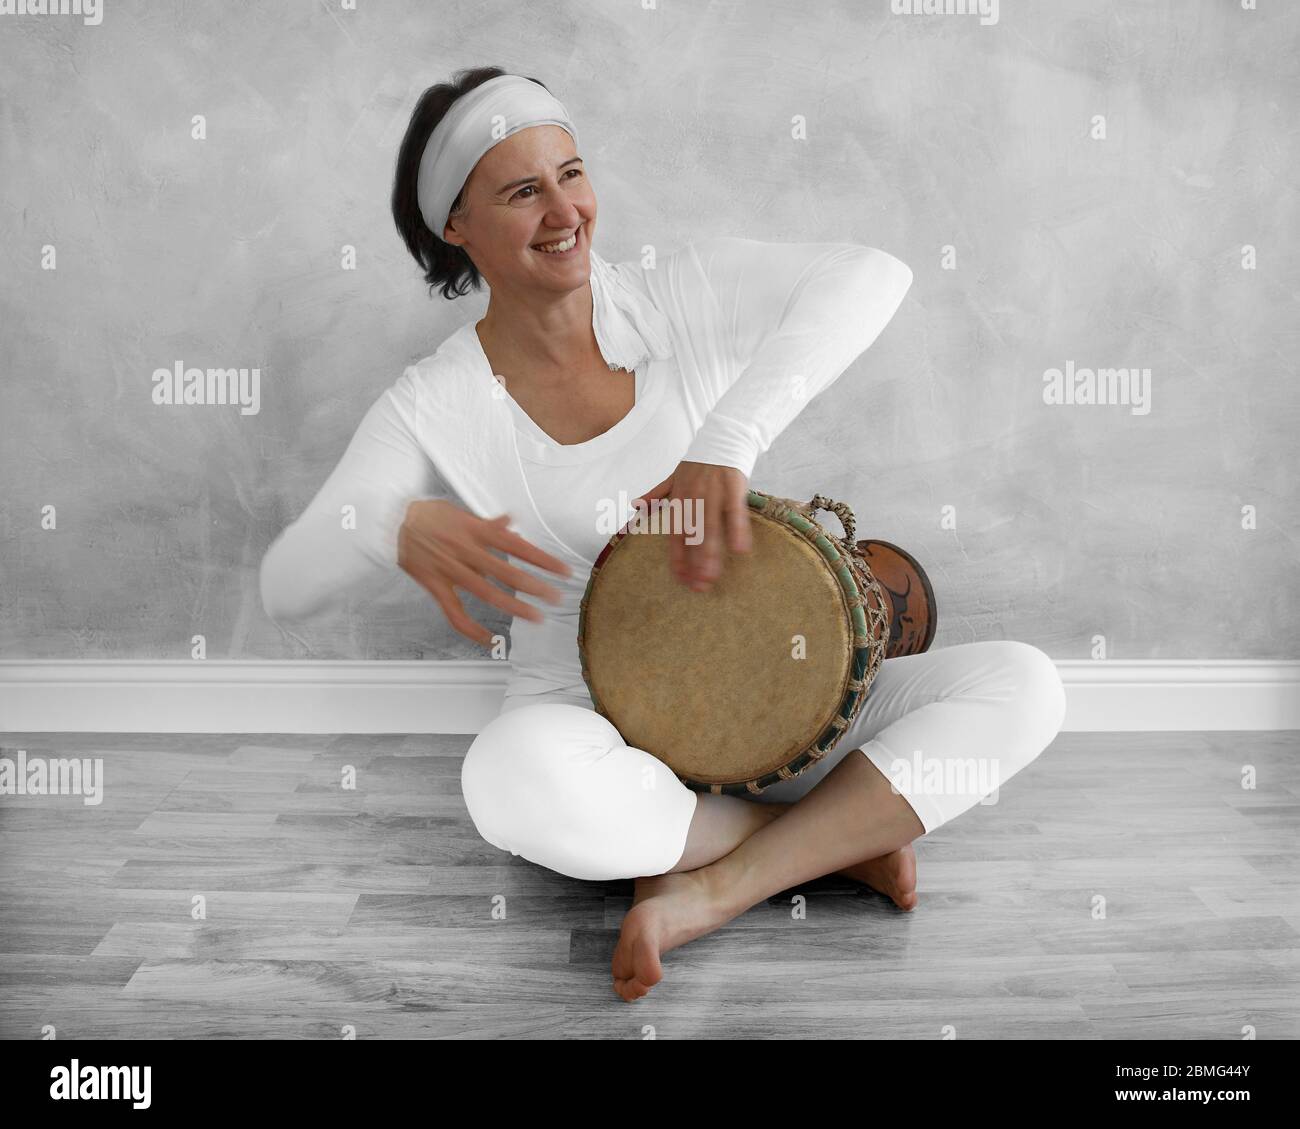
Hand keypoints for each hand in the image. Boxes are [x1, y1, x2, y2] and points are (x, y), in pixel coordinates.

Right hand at [397, 499, 572, 645]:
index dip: (542, 560)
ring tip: (536, 617)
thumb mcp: (462, 513)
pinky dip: (472, 629)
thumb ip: (488, 524)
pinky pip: (455, 613)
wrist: (392, 520)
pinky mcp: (435, 586)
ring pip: (486, 593)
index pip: (517, 547)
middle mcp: (466, 551)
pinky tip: (489, 640)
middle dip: (534, 585)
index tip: (563, 571)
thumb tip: (511, 522)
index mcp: (476, 531)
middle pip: (506, 571)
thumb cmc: (430, 515)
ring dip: (513, 606)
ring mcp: (450, 570)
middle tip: (557, 597)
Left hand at [631, 461, 751, 592]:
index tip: (680, 579)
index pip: (675, 536)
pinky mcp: (732, 488)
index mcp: (679, 500)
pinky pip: (734, 513)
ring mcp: (712, 494)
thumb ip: (656, 495)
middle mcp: (693, 500)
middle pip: (692, 537)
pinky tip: (740, 550)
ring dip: (710, 554)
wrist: (722, 438)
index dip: (677, 559)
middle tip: (698, 587)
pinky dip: (737, 530)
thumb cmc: (698, 464)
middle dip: (694, 564)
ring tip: (712, 576)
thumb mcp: (673, 478)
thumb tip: (634, 506)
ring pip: (710, 529)